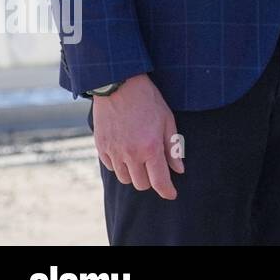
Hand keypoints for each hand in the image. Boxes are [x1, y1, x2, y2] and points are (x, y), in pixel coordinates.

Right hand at [91, 74, 182, 198]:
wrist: (118, 85)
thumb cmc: (148, 100)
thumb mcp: (167, 120)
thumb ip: (172, 147)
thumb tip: (178, 170)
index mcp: (150, 147)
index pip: (159, 181)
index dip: (167, 191)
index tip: (172, 194)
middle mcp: (130, 154)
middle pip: (141, 184)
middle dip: (151, 180)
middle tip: (157, 168)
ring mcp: (114, 152)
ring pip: (125, 179)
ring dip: (135, 174)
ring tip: (141, 158)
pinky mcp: (101, 148)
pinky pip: (112, 168)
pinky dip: (120, 165)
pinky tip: (127, 152)